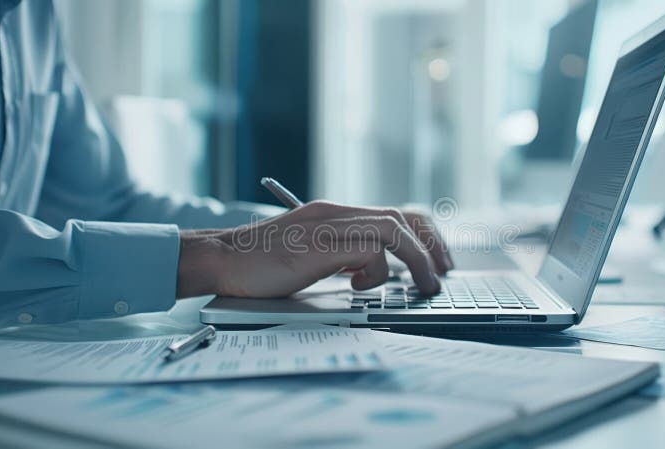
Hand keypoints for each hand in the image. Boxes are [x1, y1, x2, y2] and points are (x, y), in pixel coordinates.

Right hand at [176, 201, 451, 298]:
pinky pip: (370, 250)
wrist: (221, 259)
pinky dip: (376, 272)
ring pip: (393, 229)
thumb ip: (341, 255)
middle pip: (403, 216)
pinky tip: (357, 286)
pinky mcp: (322, 243)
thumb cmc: (260, 263)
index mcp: (336, 214)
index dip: (424, 235)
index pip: (394, 213)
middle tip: (443, 273)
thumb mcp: (311, 254)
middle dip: (432, 245)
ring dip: (417, 260)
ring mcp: (330, 224)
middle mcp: (337, 212)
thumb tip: (375, 270)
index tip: (437, 261)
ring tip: (423, 285)